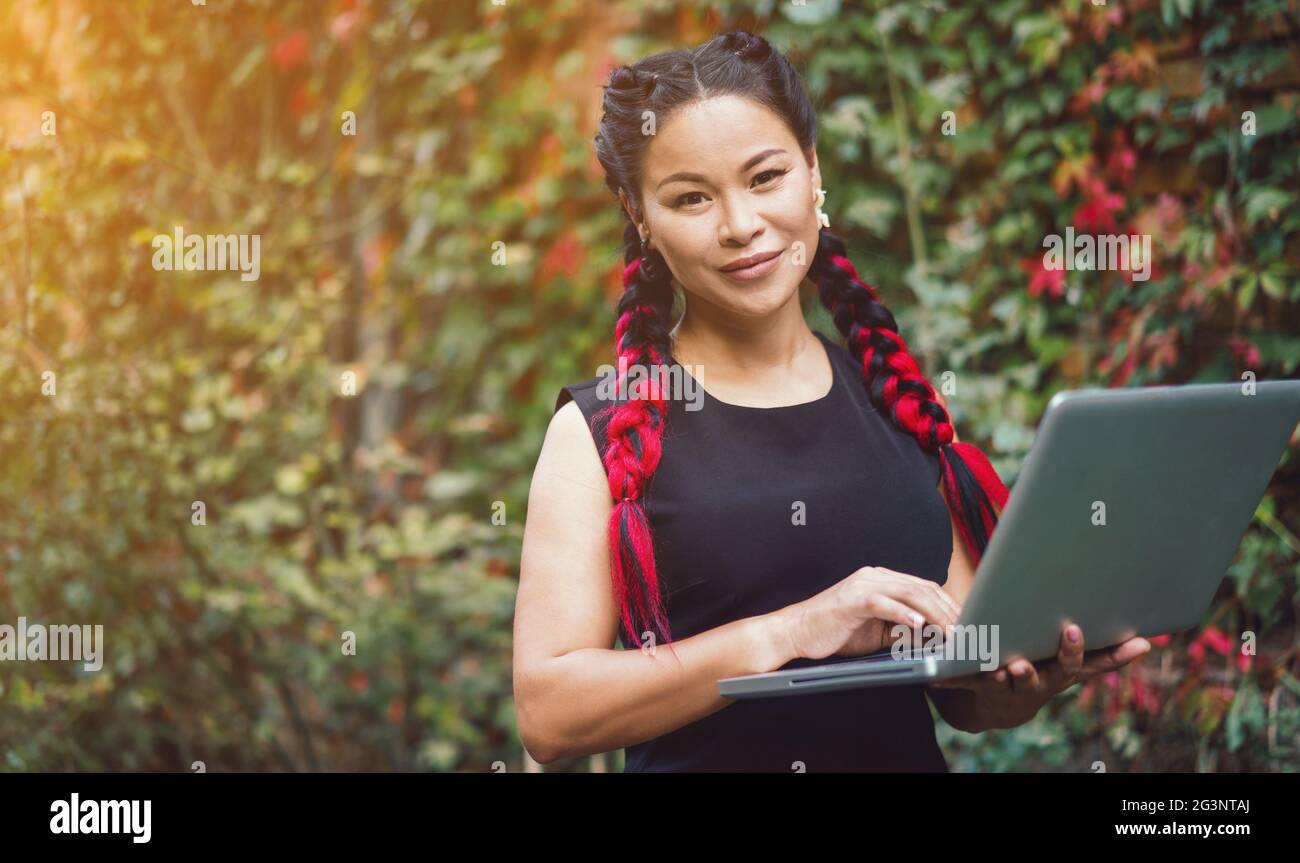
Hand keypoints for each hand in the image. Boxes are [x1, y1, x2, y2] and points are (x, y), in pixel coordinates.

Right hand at [777, 566, 960, 661]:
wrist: (796, 632)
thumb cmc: (835, 632)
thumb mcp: (877, 632)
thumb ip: (903, 629)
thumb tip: (936, 636)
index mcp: (881, 580)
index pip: (924, 588)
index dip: (949, 606)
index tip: (969, 624)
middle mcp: (874, 576)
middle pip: (922, 588)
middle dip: (949, 610)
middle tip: (969, 631)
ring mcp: (862, 585)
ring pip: (909, 593)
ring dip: (934, 614)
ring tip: (952, 631)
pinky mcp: (851, 599)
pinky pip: (883, 603)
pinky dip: (903, 614)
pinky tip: (919, 625)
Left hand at [926, 622, 1151, 731]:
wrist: (995, 708)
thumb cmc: (1036, 671)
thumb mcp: (1065, 663)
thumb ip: (1100, 652)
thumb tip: (1151, 638)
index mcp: (1060, 672)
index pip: (1093, 663)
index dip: (1113, 655)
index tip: (1134, 639)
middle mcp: (1040, 682)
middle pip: (1059, 670)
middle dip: (1067, 653)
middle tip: (1072, 633)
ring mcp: (1010, 687)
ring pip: (1015, 680)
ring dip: (1016, 672)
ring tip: (1014, 664)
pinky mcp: (978, 688)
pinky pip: (965, 683)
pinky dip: (951, 678)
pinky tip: (938, 675)